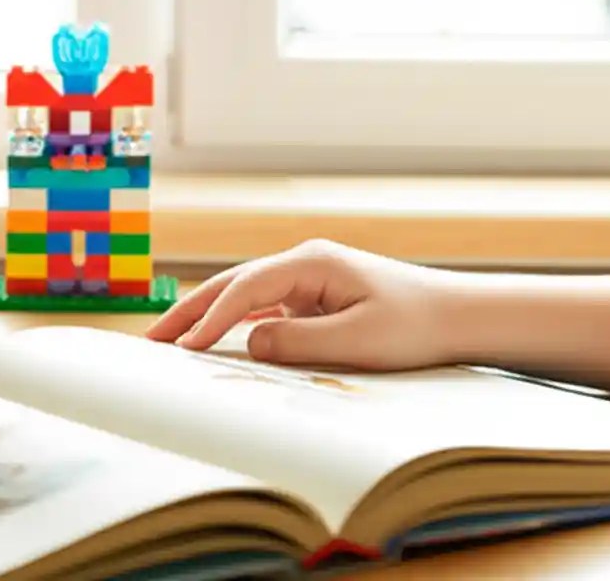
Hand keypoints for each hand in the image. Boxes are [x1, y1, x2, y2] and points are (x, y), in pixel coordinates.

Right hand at [145, 239, 456, 370]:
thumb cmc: (415, 325)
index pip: (245, 289)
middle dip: (190, 311)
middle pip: (231, 284)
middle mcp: (303, 263)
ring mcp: (306, 280)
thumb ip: (300, 342)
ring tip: (168, 341)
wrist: (458, 316)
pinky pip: (261, 309)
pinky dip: (232, 324)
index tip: (185, 348)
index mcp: (311, 262)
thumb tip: (249, 341)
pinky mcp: (312, 298)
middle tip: (151, 339)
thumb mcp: (359, 339)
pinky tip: (211, 341)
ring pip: (241, 295)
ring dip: (205, 316)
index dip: (211, 319)